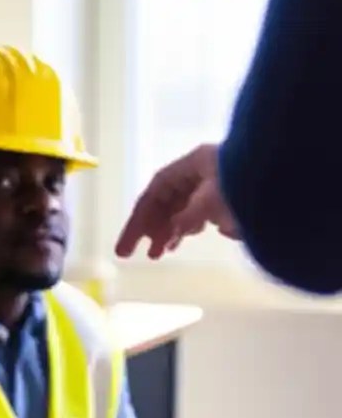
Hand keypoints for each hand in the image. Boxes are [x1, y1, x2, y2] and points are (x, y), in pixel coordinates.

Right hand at [115, 144, 240, 259]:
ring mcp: (217, 184)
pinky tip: (184, 239)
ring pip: (183, 209)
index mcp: (194, 164)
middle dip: (151, 228)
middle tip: (137, 254)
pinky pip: (201, 214)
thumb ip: (185, 219)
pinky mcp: (232, 197)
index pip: (155, 192)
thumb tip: (171, 232)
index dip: (138, 219)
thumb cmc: (248, 185)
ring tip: (160, 253)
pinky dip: (188, 228)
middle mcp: (203, 171)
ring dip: (168, 232)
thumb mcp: (209, 203)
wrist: (291, 182)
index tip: (127, 245)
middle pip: (166, 201)